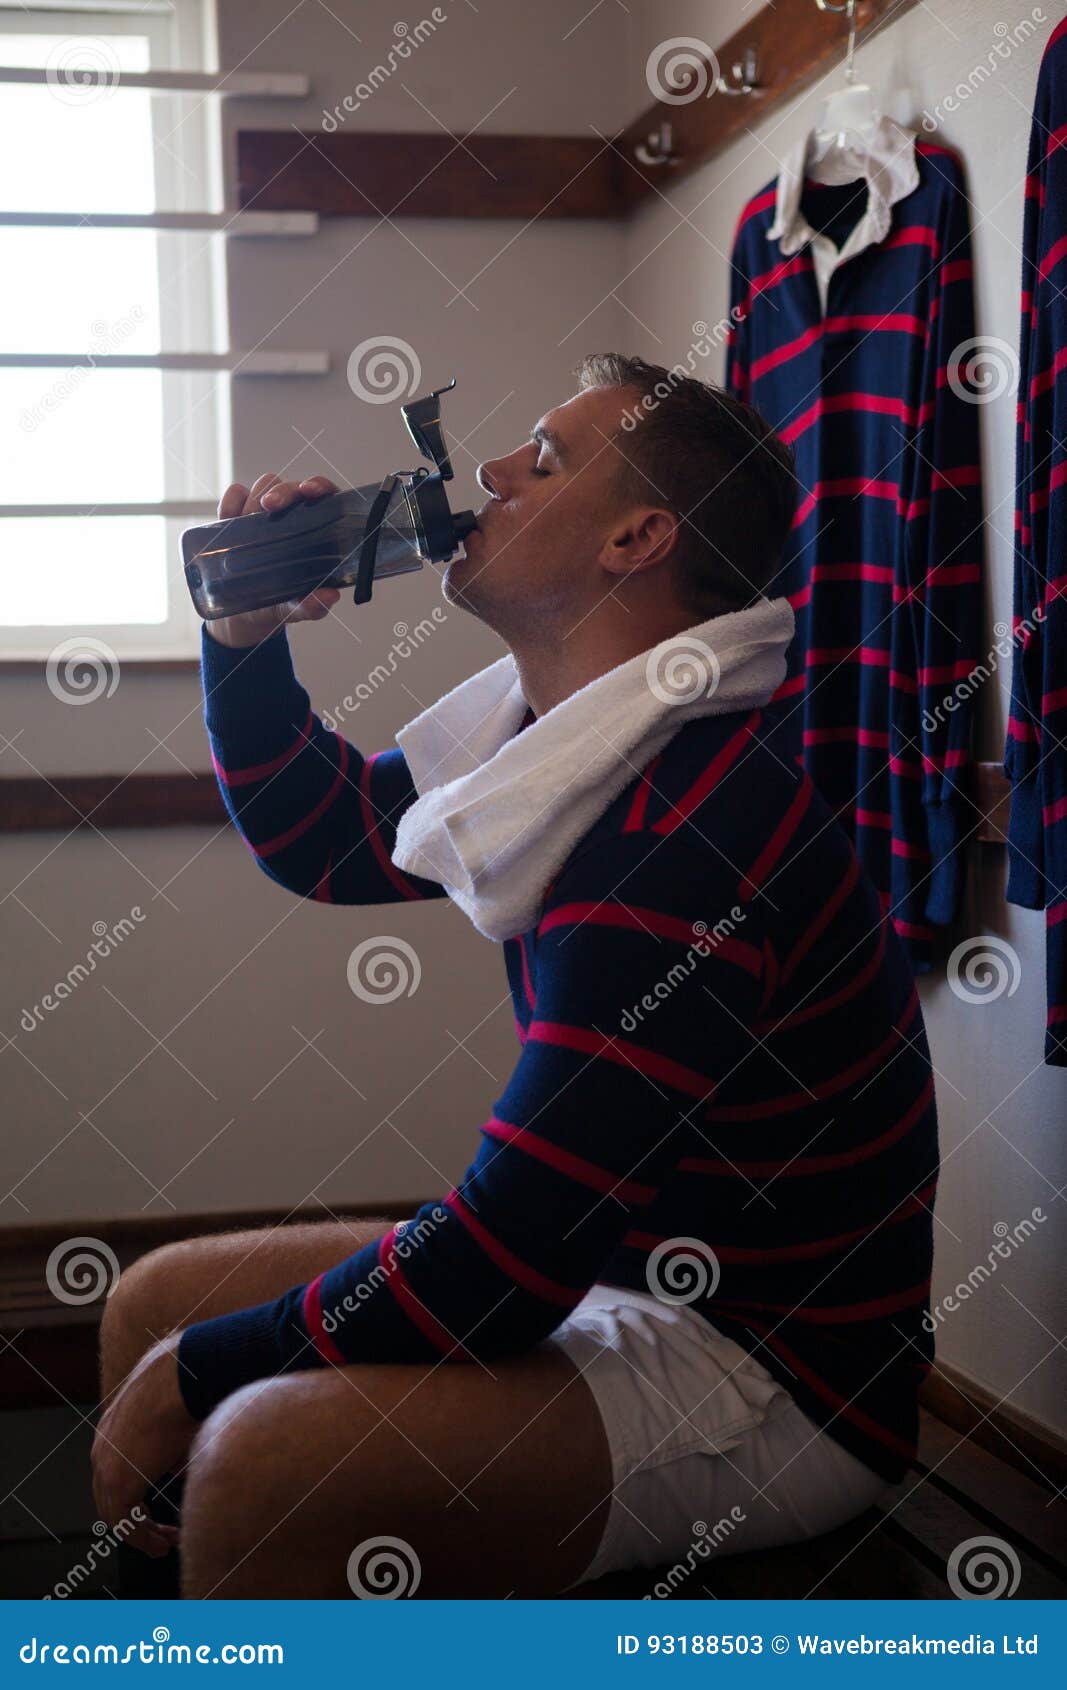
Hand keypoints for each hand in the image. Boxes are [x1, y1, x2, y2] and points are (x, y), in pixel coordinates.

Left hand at [91, 1332, 198, 1556]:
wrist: (180, 1376)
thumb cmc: (183, 1388)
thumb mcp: (172, 1420)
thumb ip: (169, 1449)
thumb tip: (179, 1472)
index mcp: (109, 1434)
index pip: (112, 1478)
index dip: (133, 1499)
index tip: (155, 1512)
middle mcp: (101, 1453)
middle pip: (109, 1501)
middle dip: (136, 1522)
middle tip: (162, 1535)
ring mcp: (107, 1468)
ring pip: (117, 1517)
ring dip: (142, 1535)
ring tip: (163, 1546)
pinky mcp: (120, 1482)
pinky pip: (127, 1523)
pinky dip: (144, 1538)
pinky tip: (162, 1545)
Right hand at [207, 473, 342, 647]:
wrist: (244, 616)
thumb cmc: (280, 605)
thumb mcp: (297, 608)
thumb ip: (313, 605)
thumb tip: (330, 597)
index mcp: (317, 531)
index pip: (325, 496)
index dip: (320, 485)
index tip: (309, 491)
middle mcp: (293, 516)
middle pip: (293, 487)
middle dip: (282, 490)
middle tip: (269, 505)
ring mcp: (264, 514)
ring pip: (265, 485)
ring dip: (256, 496)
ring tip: (247, 521)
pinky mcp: (237, 517)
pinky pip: (234, 496)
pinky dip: (231, 501)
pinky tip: (229, 516)